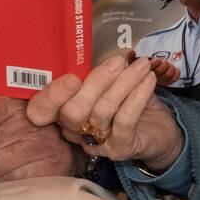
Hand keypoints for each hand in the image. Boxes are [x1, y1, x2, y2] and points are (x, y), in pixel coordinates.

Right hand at [27, 55, 183, 170]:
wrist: (158, 132)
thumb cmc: (129, 102)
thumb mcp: (108, 84)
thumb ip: (97, 73)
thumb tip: (104, 50)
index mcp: (63, 112)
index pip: (41, 111)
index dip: (52, 95)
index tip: (73, 76)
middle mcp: (74, 132)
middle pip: (72, 112)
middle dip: (95, 83)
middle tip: (117, 61)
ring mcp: (96, 143)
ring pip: (102, 112)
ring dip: (124, 83)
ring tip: (141, 65)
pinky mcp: (120, 148)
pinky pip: (125, 120)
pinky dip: (138, 96)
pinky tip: (149, 80)